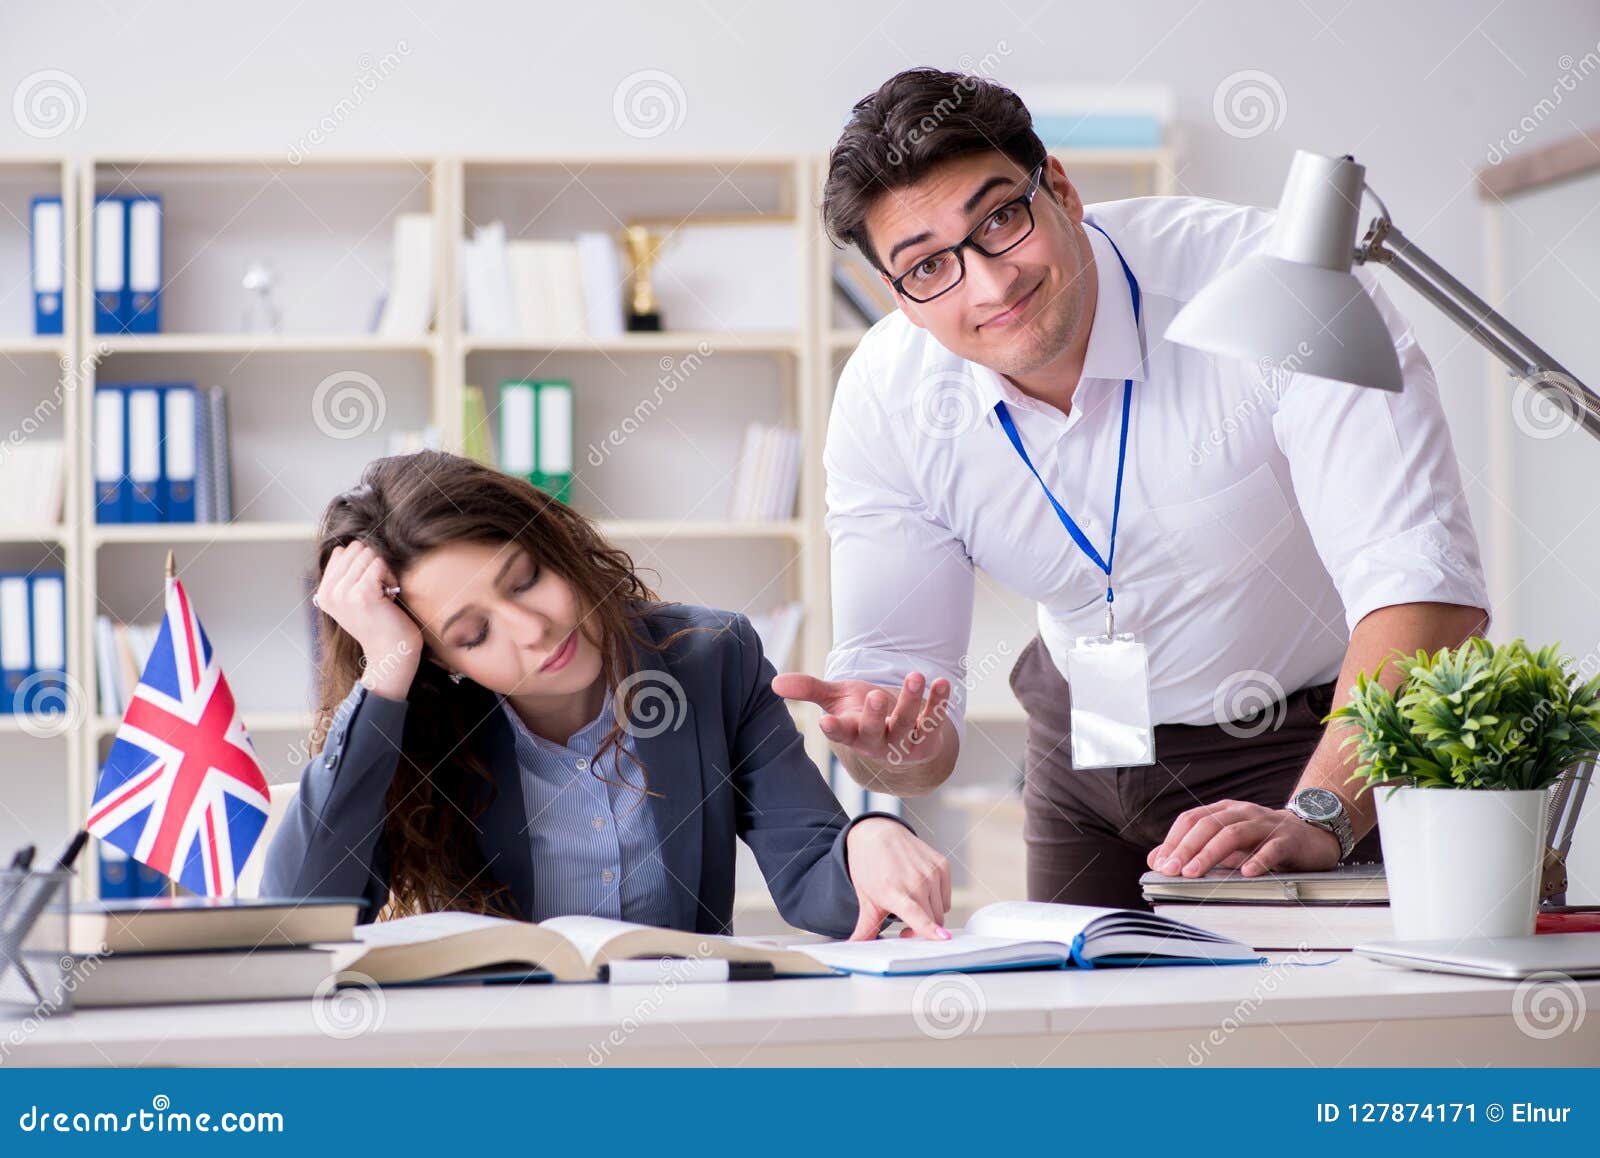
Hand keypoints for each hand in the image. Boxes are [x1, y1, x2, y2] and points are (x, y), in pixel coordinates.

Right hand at [315, 541, 420, 698]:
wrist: (391, 652)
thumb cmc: (380, 622)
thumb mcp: (353, 598)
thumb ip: (344, 574)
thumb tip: (343, 547)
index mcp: (323, 593)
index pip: (341, 552)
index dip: (362, 563)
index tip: (369, 586)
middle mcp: (328, 593)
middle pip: (356, 549)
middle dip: (373, 564)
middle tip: (379, 590)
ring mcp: (343, 593)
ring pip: (368, 554)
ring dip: (383, 571)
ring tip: (383, 593)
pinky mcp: (362, 594)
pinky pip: (379, 563)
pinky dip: (390, 576)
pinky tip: (389, 595)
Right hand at [771, 671, 950, 766]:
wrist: (900, 730)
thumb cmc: (861, 711)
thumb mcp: (836, 698)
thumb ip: (808, 689)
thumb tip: (775, 682)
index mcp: (851, 734)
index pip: (840, 733)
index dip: (834, 729)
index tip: (826, 721)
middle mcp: (876, 742)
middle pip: (874, 733)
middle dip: (875, 715)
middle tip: (876, 696)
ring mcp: (902, 744)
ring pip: (906, 725)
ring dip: (911, 701)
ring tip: (915, 677)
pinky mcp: (926, 740)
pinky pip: (932, 721)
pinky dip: (938, 703)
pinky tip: (942, 683)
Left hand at [844, 818, 951, 940]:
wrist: (876, 834)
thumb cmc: (870, 867)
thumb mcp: (865, 900)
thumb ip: (864, 928)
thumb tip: (852, 947)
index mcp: (893, 890)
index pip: (915, 912)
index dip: (928, 928)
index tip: (942, 938)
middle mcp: (915, 880)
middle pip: (932, 919)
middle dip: (921, 929)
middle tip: (904, 925)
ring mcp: (930, 871)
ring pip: (941, 910)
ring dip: (930, 914)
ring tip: (912, 905)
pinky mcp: (942, 864)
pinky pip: (946, 897)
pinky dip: (937, 900)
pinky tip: (921, 891)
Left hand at [1146, 800, 1339, 877]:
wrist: (1312, 834)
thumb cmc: (1264, 840)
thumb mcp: (1227, 843)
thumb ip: (1194, 849)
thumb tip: (1157, 860)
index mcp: (1224, 811)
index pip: (1192, 819)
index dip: (1174, 840)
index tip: (1161, 864)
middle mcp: (1242, 813)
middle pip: (1208, 825)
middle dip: (1187, 848)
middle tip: (1172, 871)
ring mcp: (1266, 824)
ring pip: (1234, 833)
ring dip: (1211, 853)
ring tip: (1195, 874)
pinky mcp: (1289, 840)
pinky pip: (1272, 848)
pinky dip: (1258, 860)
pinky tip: (1246, 873)